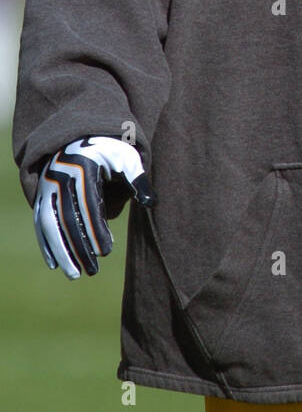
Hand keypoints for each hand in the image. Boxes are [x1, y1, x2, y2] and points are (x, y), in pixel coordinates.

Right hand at [33, 136, 155, 278]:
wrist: (79, 136)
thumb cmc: (109, 150)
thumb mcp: (126, 157)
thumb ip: (138, 179)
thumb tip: (151, 203)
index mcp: (83, 168)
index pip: (88, 205)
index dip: (95, 229)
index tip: (105, 251)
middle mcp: (61, 178)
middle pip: (67, 218)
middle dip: (79, 247)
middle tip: (91, 271)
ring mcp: (48, 188)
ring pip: (50, 224)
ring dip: (61, 251)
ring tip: (73, 274)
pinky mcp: (42, 196)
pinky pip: (40, 223)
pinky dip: (46, 244)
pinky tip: (54, 264)